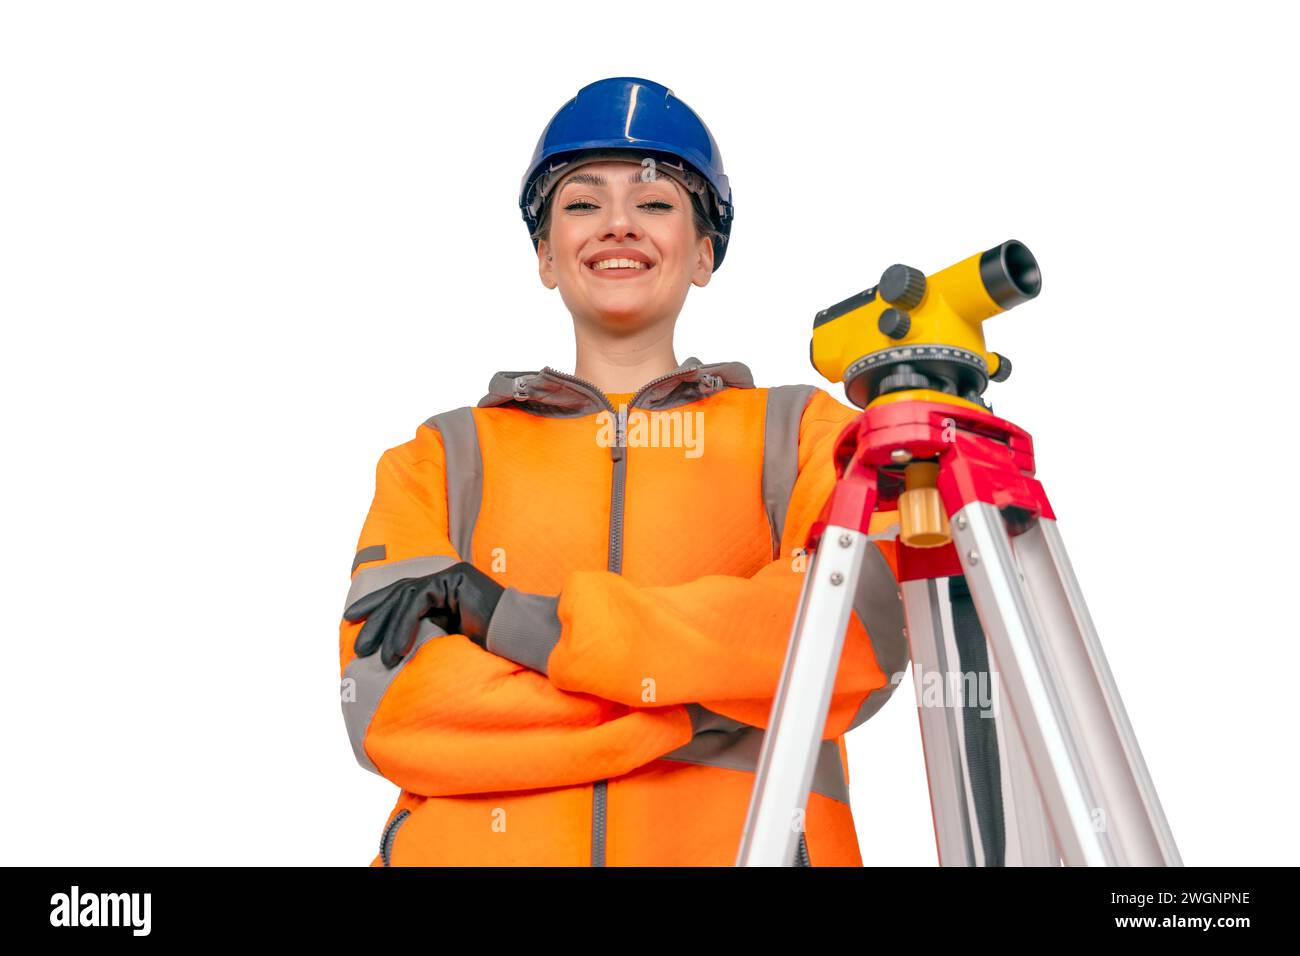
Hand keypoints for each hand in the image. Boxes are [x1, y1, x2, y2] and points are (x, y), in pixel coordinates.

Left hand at [343, 561, 504, 668]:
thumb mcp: (447, 639)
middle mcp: (446, 577)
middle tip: (359, 645)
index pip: (403, 594)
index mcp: (444, 590)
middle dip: (375, 617)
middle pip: (400, 592)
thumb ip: (425, 633)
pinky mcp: (455, 578)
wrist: (518, 639)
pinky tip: (397, 650)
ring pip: (406, 596)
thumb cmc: (488, 645)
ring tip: (378, 657)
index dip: (376, 605)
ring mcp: (451, 575)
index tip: (352, 620)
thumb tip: (390, 649)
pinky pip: (420, 600)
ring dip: (388, 628)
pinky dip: (405, 626)